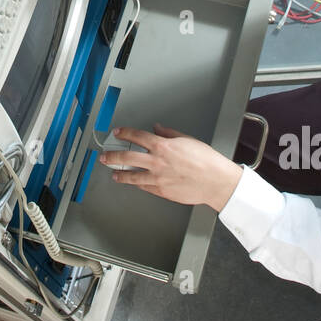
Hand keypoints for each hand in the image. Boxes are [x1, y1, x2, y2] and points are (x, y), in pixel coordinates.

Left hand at [99, 125, 243, 211]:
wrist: (215, 181)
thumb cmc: (206, 161)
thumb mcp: (187, 140)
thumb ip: (169, 134)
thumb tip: (158, 129)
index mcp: (162, 146)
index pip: (136, 136)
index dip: (124, 133)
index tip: (118, 132)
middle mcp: (157, 162)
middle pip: (127, 156)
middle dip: (112, 155)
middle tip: (105, 156)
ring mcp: (157, 178)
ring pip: (131, 175)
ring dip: (120, 174)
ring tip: (114, 173)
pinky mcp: (161, 191)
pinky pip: (144, 186)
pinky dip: (137, 184)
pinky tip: (133, 183)